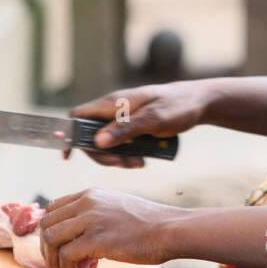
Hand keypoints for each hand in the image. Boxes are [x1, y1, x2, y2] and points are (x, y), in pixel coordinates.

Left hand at [39, 187, 177, 267]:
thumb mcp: (117, 207)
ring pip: (50, 239)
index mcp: (91, 194)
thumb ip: (96, 214)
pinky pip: (66, 256)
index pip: (53, 208)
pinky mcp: (96, 240)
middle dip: (47, 248)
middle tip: (60, 265)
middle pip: (46, 224)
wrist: (170, 229)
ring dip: (54, 261)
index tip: (58, 247)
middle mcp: (87, 203)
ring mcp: (91, 220)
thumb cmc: (150, 224)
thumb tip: (80, 237)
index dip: (50, 230)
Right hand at [60, 80, 211, 168]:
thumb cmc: (176, 106)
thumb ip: (125, 129)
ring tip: (138, 164)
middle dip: (103, 155)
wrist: (198, 103)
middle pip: (91, 137)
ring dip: (118, 158)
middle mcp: (113, 111)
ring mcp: (123, 120)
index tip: (68, 155)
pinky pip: (122, 146)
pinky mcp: (133, 129)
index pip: (78, 116)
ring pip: (107, 145)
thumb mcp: (152, 119)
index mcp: (112, 104)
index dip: (69, 134)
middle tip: (123, 163)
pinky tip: (143, 161)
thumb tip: (97, 142)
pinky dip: (128, 156)